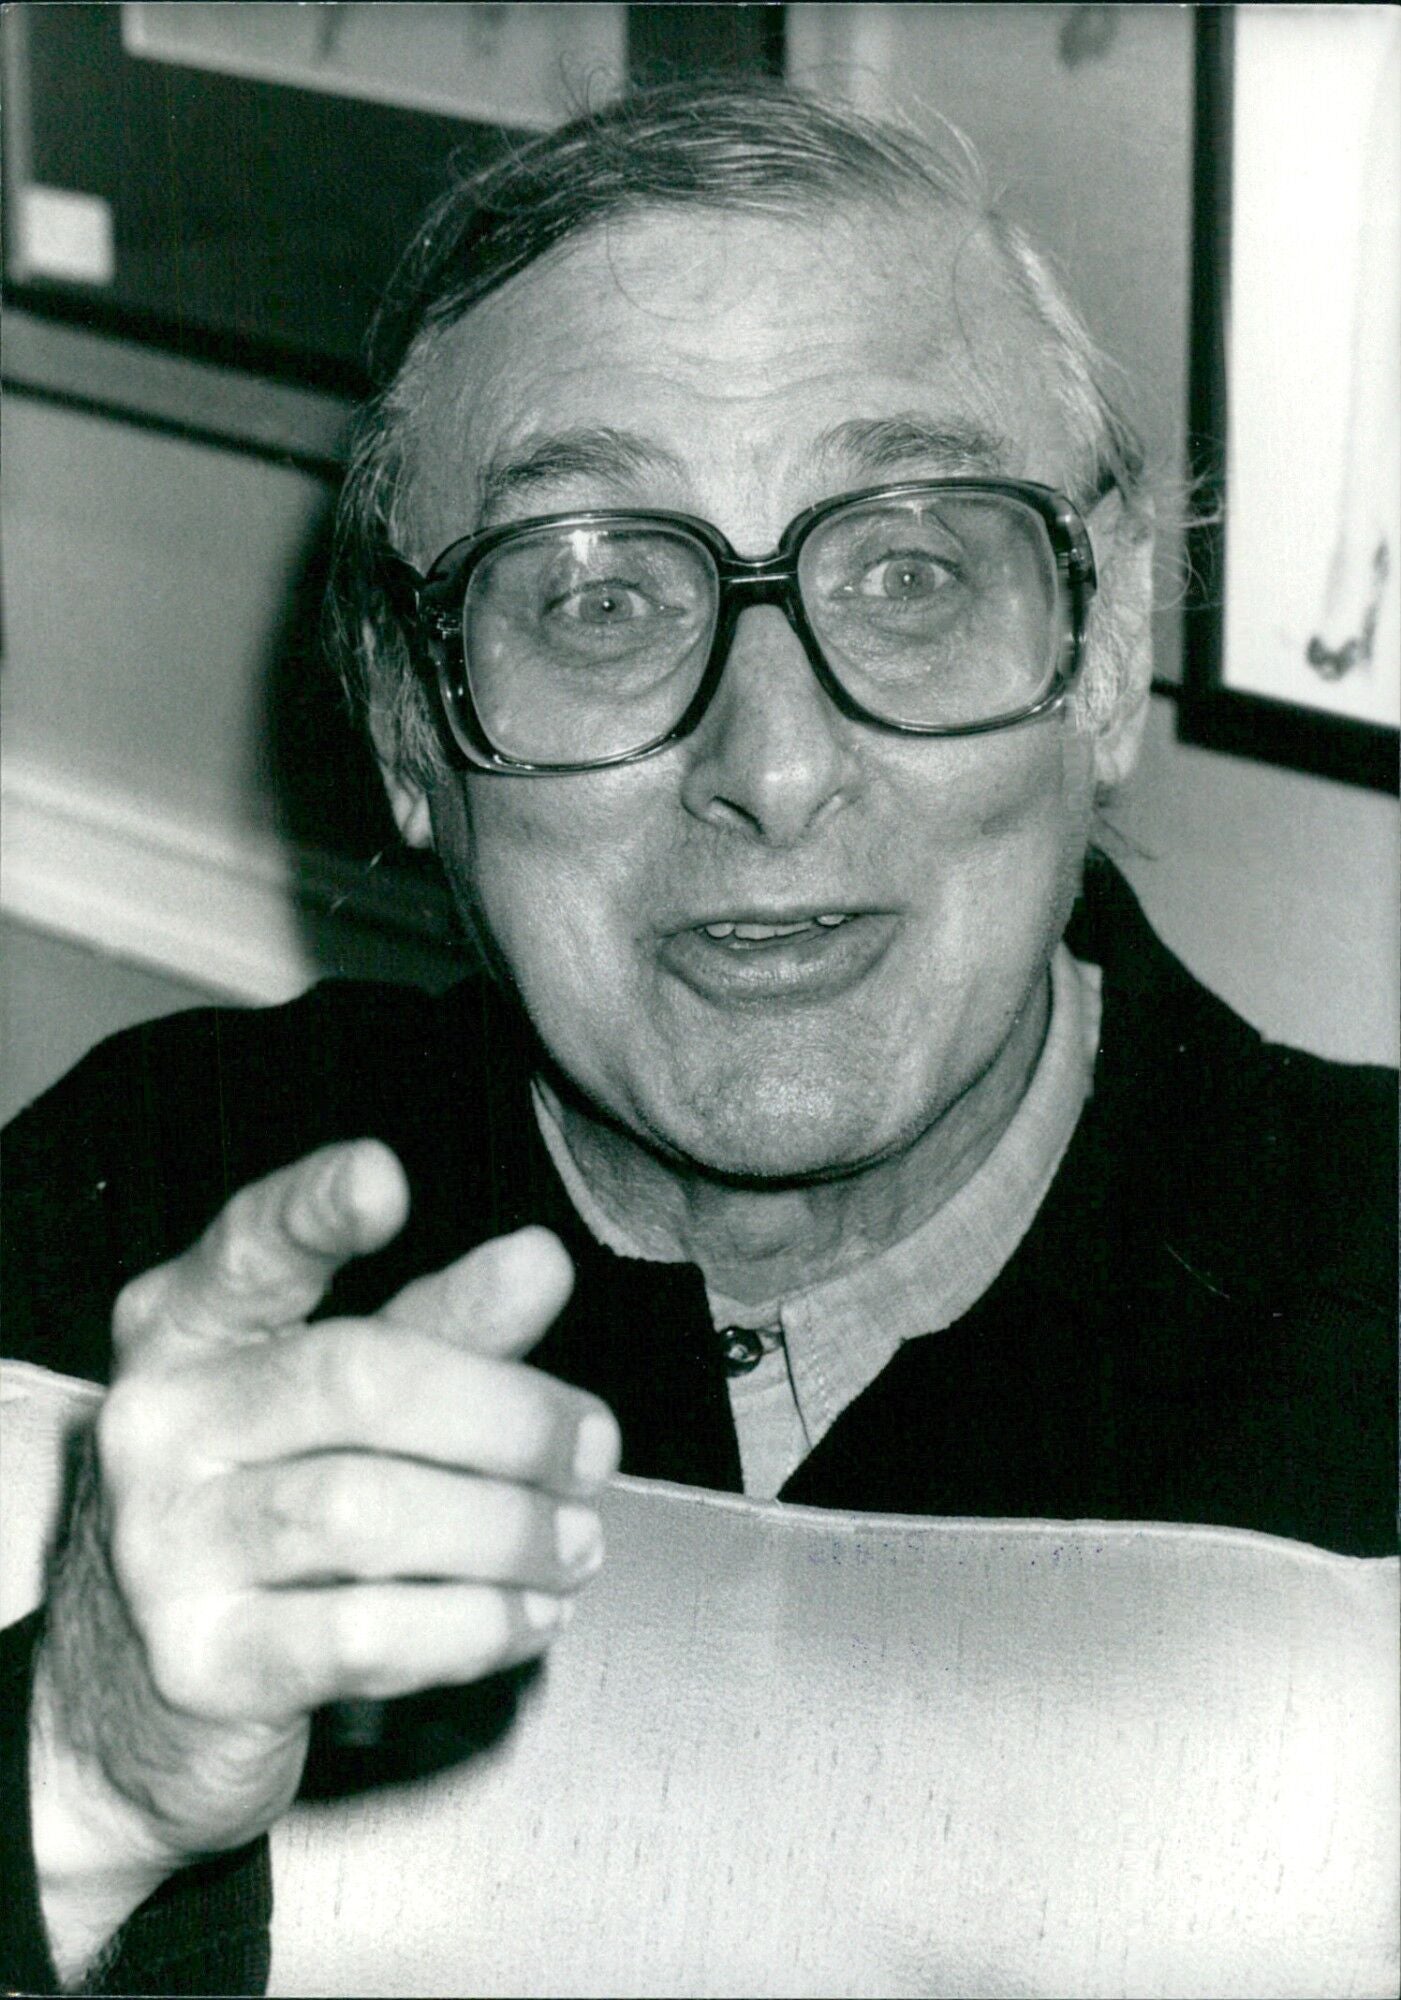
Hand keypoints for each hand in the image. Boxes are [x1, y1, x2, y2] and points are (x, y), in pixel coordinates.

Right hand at [29, 1140, 616, 1978]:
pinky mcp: (205, 1666)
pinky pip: (366, 1635)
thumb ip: (440, 1328)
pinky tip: (529, 1617)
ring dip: (505, 1530)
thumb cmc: (266, 1506)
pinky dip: (473, 1625)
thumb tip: (539, 1259)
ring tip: (575, 1543)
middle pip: (357, 1380)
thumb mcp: (337, 1400)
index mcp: (186, 1331)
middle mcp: (159, 1425)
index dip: (311, 1210)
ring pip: (368, 1511)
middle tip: (595, 1448)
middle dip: (507, 1414)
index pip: (247, 1251)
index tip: (382, 1177)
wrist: (137, 1698)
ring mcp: (167, 1548)